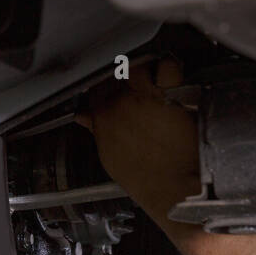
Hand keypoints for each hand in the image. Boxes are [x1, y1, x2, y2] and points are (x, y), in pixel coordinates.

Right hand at [76, 57, 201, 218]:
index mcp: (102, 116)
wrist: (171, 188)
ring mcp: (144, 98)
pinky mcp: (170, 96)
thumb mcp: (110, 155)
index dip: (106, 84)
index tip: (114, 88)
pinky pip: (167, 67)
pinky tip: (171, 76)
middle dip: (124, 75)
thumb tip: (84, 117)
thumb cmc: (144, 177)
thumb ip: (96, 129)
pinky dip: (169, 67)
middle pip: (116, 73)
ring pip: (138, 66)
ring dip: (145, 69)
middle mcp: (120, 103)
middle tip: (136, 84)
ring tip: (154, 80)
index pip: (96, 87)